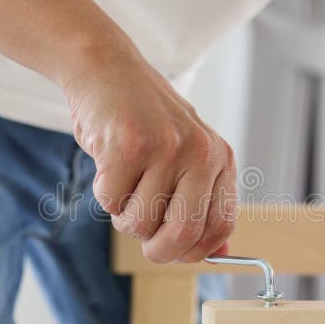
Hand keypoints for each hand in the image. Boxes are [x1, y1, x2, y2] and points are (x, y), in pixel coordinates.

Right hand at [65, 44, 236, 262]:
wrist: (105, 67)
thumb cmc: (143, 119)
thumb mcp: (185, 155)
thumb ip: (203, 203)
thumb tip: (220, 256)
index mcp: (220, 157)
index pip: (221, 226)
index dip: (194, 251)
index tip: (172, 251)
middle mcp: (200, 152)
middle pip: (183, 233)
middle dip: (157, 250)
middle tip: (142, 240)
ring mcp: (166, 148)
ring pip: (140, 222)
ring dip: (124, 214)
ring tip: (124, 180)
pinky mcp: (128, 145)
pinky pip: (111, 202)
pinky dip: (103, 192)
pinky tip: (107, 162)